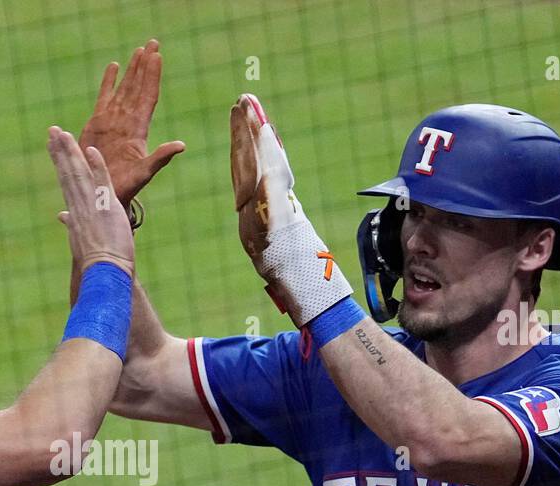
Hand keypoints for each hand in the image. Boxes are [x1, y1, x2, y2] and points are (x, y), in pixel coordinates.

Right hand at [47, 126, 134, 276]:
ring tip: (62, 133)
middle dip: (60, 150)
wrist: (104, 274)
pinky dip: (96, 167)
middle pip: (67, 173)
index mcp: (74, 212)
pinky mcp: (106, 209)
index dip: (58, 161)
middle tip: (52, 129)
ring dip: (71, 152)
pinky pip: (101, 184)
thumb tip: (61, 216)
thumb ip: (71, 223)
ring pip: (78, 174)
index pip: (64, 181)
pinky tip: (90, 150)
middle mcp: (79, 207)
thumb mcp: (80, 239)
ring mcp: (91, 207)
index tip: (52, 144)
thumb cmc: (95, 261)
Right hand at [79, 39, 184, 206]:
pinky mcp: (97, 123)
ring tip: (139, 50)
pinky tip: (114, 66)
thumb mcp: (144, 173)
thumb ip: (161, 157)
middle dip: (146, 65)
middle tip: (153, 42)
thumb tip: (182, 146)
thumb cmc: (124, 188)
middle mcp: (128, 122)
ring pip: (125, 88)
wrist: (102, 195)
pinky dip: (109, 81)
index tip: (157, 55)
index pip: (148, 96)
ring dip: (132, 70)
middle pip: (139, 87)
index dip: (152, 76)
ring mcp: (113, 121)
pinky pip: (105, 96)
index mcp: (139, 129)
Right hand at [229, 93, 351, 327]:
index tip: (246, 121)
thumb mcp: (297, 251)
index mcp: (255, 228)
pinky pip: (269, 187)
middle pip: (244, 171)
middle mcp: (251, 226)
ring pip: (252, 173)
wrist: (317, 310)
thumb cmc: (314, 287)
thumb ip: (287, 226)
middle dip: (241, 135)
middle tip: (241, 101)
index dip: (245, 150)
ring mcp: (260, 228)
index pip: (249, 181)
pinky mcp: (276, 227)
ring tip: (247, 108)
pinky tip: (266, 135)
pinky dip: (267, 160)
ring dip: (249, 138)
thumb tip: (286, 206)